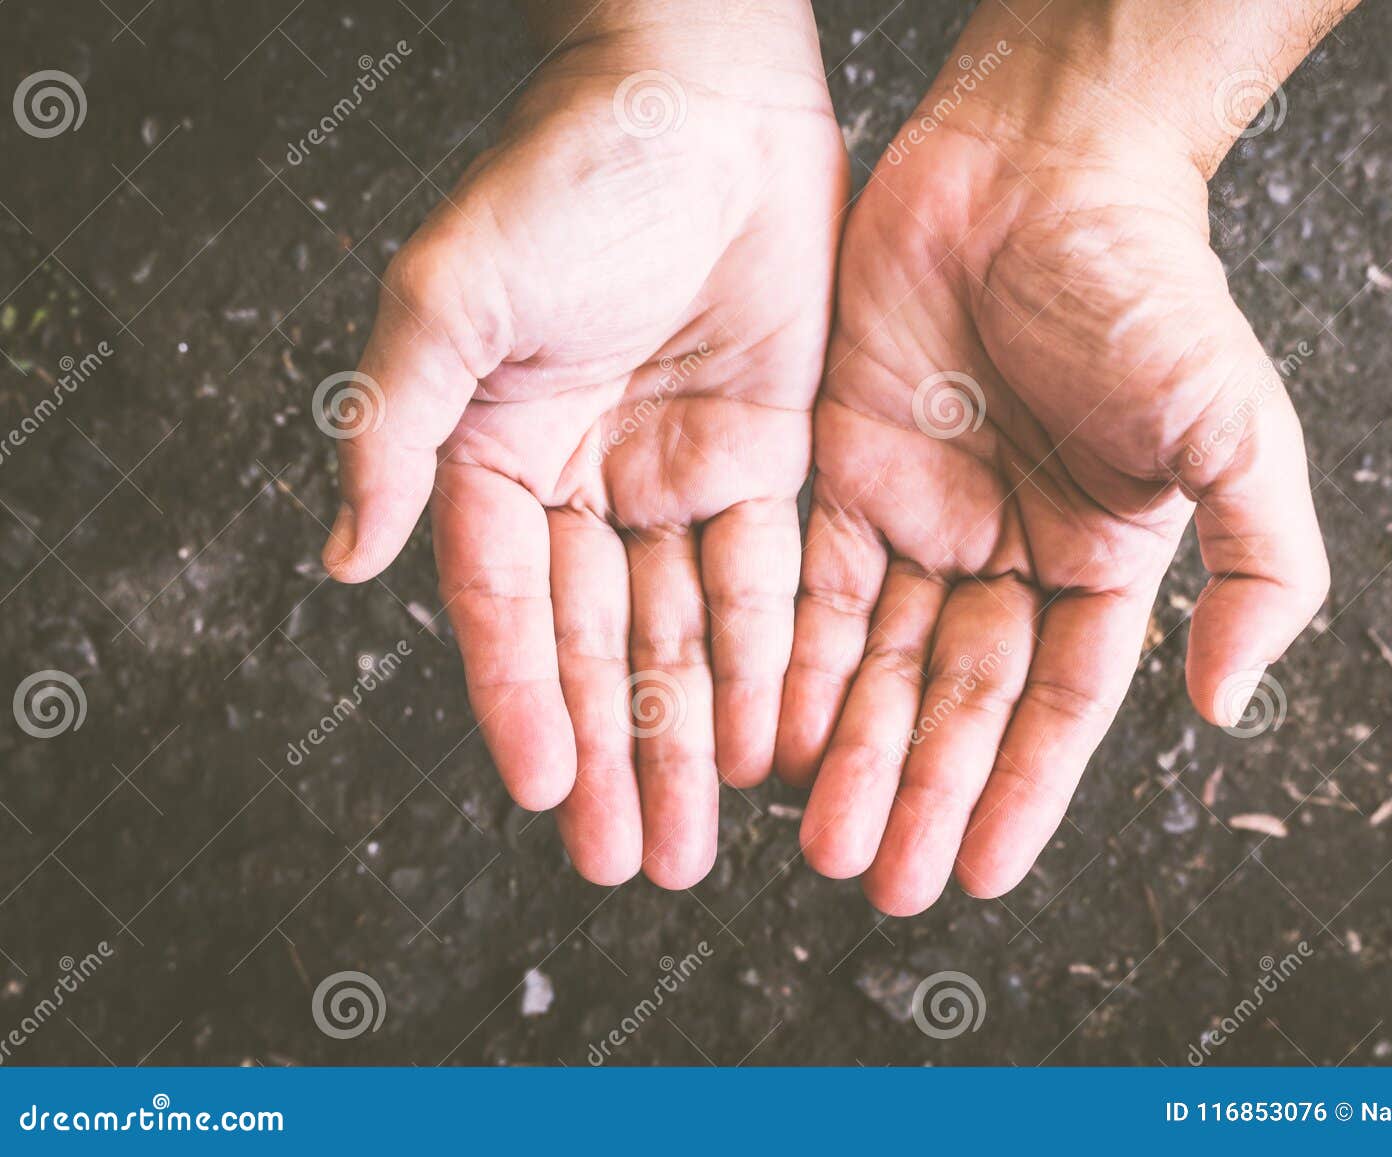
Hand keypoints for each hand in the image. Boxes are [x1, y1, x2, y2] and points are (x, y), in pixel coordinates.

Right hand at [322, 5, 847, 888]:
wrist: (708, 104)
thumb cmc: (567, 177)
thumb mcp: (451, 297)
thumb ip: (395, 430)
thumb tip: (340, 558)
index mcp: (499, 455)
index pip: (508, 608)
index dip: (521, 701)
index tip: (541, 792)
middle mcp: (589, 483)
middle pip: (603, 648)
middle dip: (618, 757)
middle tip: (630, 863)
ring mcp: (681, 478)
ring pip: (686, 635)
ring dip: (692, 739)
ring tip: (698, 842)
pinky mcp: (766, 460)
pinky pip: (768, 581)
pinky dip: (768, 662)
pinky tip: (772, 744)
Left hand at [776, 25, 1329, 914]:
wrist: (1037, 165)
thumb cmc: (1151, 287)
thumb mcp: (1240, 432)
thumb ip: (1259, 572)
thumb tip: (1225, 708)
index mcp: (1104, 560)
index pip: (1056, 705)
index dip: (1020, 793)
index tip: (976, 874)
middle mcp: (1009, 553)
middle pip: (957, 701)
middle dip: (919, 792)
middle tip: (877, 885)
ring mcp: (923, 515)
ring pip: (881, 662)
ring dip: (853, 753)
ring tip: (821, 844)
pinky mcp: (844, 471)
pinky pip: (818, 590)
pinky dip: (799, 664)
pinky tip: (779, 736)